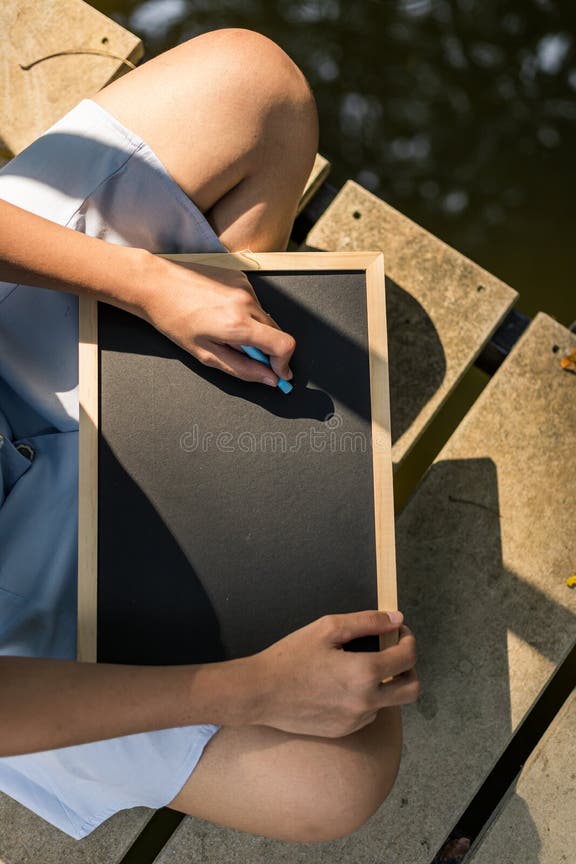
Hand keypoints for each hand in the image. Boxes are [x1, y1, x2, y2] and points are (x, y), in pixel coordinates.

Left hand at [138, 256, 294, 385]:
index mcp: (237, 325)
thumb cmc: (174, 319)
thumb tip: (268, 379)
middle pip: (277, 333)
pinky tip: (222, 314)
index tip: (279, 373)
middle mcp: (246, 302)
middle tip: (243, 355)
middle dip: (266, 350)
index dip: (284, 363)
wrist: (156, 285)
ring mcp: (245, 287)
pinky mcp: (241, 277)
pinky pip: (255, 303)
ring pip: (266, 319)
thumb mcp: (206, 355)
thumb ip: (242, 369)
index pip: (284, 345)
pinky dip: (246, 314)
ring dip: (254, 331)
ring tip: (224, 330)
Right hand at [245, 611, 418, 737]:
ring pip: (390, 703)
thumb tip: (396, 619)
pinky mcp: (344, 731)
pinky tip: (342, 686)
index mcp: (364, 672)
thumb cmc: (291, 657)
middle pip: (412, 689)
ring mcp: (356, 721)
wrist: (260, 693)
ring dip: (386, 684)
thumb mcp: (328, 628)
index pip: (407, 657)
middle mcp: (366, 702)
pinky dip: (366, 699)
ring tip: (360, 667)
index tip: (399, 631)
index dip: (409, 639)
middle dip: (410, 668)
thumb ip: (367, 621)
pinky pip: (368, 714)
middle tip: (394, 653)